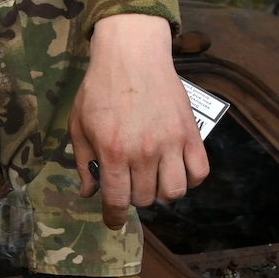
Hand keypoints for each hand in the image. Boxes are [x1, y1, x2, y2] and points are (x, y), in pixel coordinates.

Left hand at [70, 13, 208, 228]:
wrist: (132, 56)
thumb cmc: (100, 89)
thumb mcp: (78, 125)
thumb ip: (83, 162)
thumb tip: (89, 192)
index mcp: (114, 152)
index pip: (117, 200)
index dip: (113, 217)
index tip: (113, 222)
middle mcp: (145, 153)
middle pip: (146, 198)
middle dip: (134, 197)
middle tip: (128, 183)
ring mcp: (171, 144)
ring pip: (175, 192)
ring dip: (162, 192)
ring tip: (152, 179)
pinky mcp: (191, 134)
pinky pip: (199, 172)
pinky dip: (190, 180)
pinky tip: (176, 172)